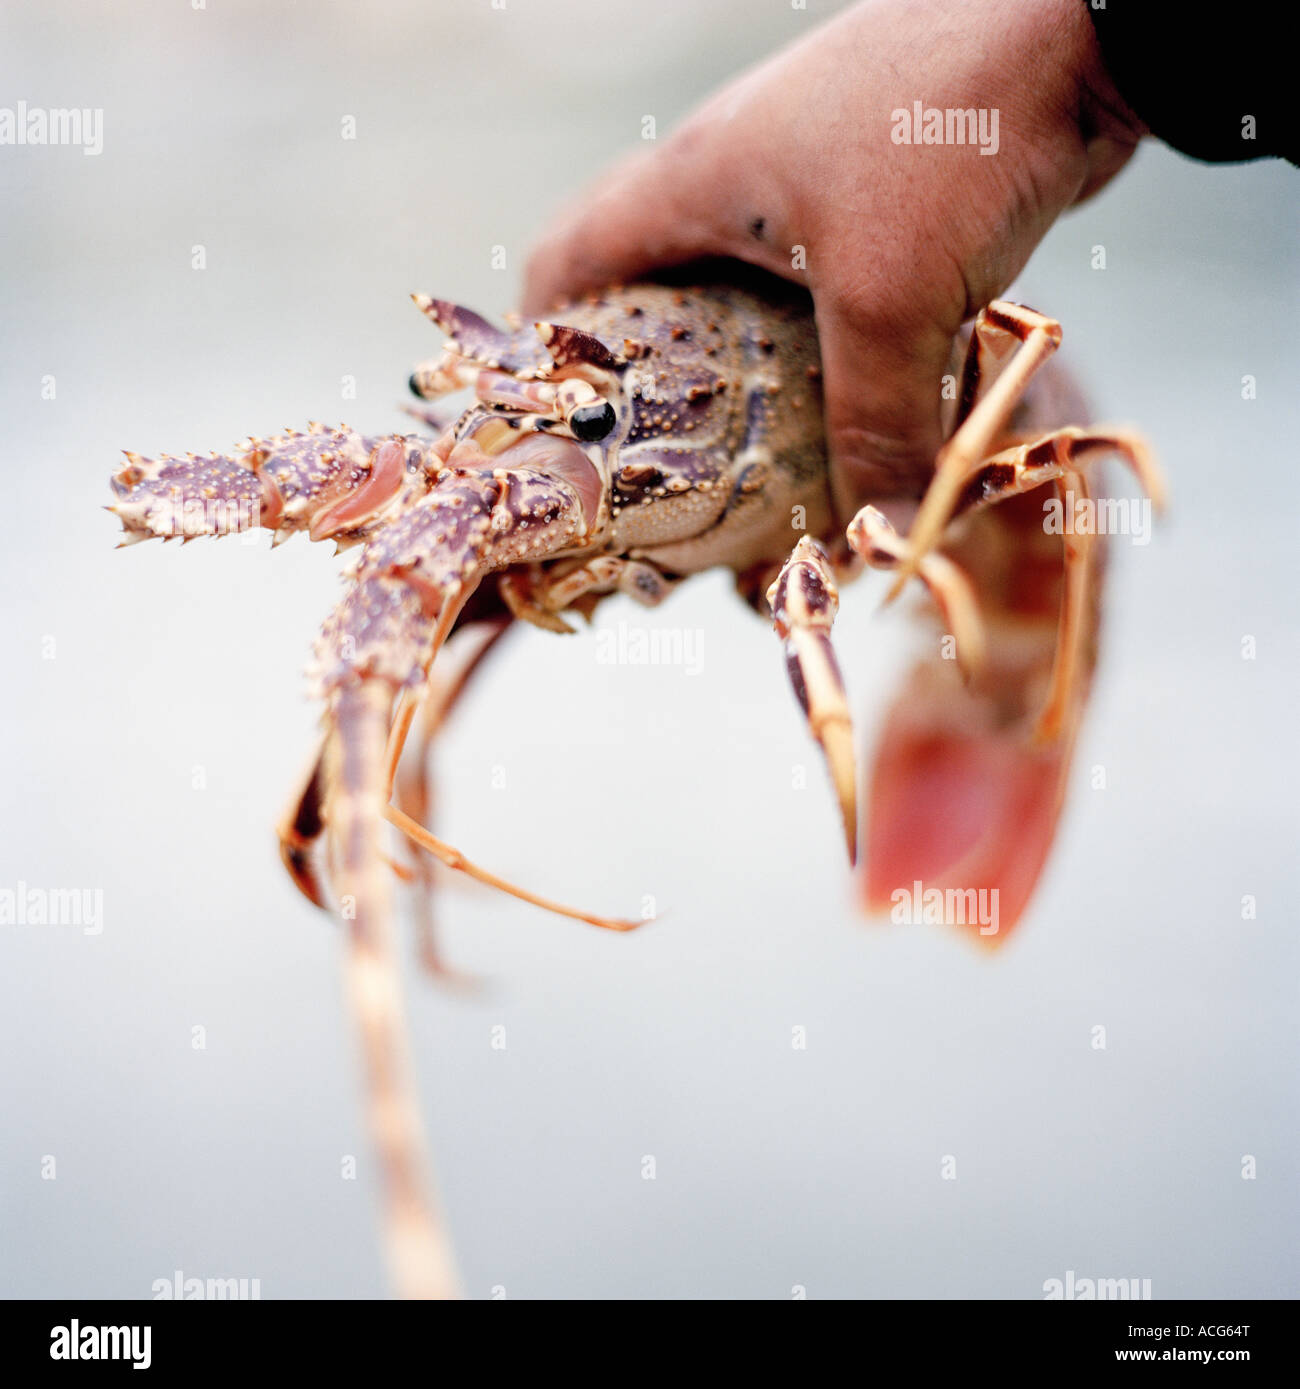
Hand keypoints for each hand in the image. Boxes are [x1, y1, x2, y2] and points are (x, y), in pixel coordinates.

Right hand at [524, 0, 1142, 522]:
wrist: (1084, 24)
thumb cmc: (950, 136)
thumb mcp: (894, 300)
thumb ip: (874, 428)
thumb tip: (877, 536)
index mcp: (695, 182)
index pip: (569, 256)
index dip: (545, 346)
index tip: (559, 434)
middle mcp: (735, 179)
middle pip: (653, 290)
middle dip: (651, 385)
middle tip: (663, 474)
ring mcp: (809, 183)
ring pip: (745, 299)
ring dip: (744, 378)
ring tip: (751, 465)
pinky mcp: (880, 197)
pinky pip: (821, 295)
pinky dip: (821, 356)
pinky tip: (847, 413)